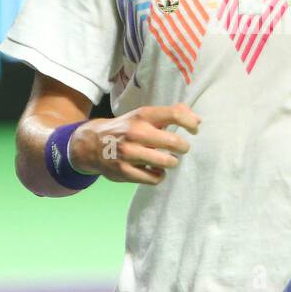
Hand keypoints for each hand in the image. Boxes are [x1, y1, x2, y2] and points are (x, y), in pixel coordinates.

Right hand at [71, 104, 199, 184]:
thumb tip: (198, 120)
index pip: (174, 114)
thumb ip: (171, 114)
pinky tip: (155, 170)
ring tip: (168, 160)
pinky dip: (159, 175)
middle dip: (183, 147)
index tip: (194, 130)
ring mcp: (129, 153)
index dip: (190, 123)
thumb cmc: (127, 128)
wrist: (93, 143)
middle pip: (173, 142)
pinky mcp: (125, 171)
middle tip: (180, 149)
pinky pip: (154, 178)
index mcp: (143, 115)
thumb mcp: (144, 116)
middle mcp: (135, 133)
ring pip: (166, 162)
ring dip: (172, 162)